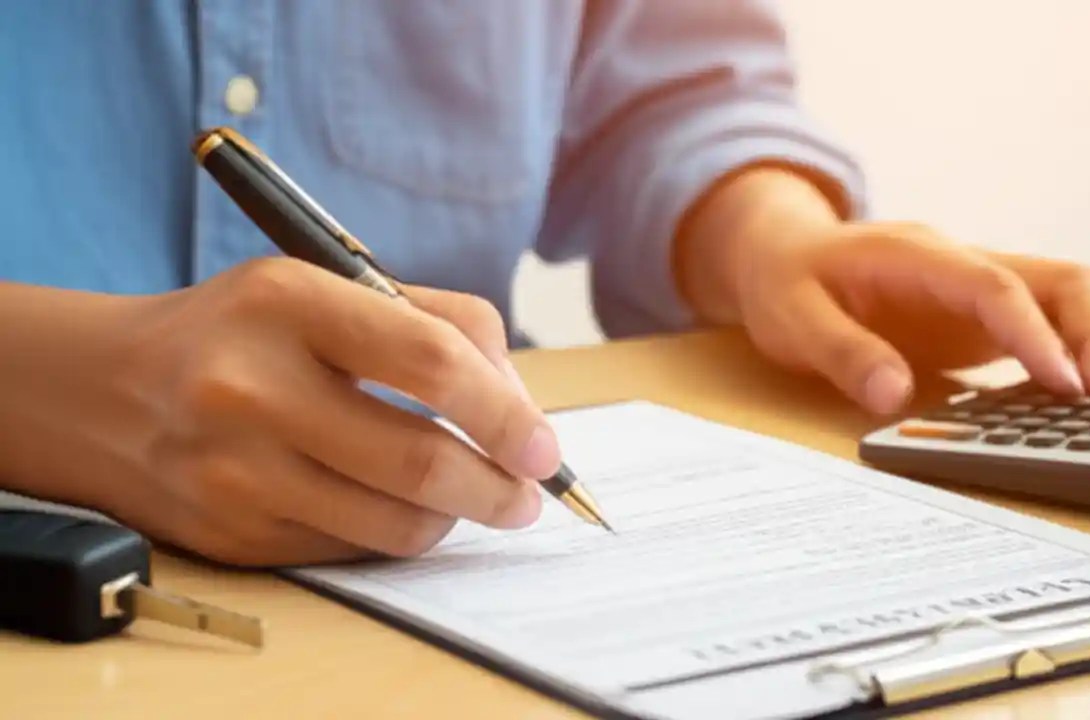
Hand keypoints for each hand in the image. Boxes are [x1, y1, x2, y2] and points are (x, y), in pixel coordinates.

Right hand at [0, 259, 558, 565]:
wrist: (104, 389)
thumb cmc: (245, 331)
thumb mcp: (326, 287)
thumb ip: (436, 324)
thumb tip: (519, 408)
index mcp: (287, 303)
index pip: (432, 361)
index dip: (506, 412)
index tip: (544, 446)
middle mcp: (251, 388)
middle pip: (421, 462)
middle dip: (499, 487)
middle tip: (528, 492)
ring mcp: (234, 471)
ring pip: (396, 524)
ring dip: (456, 518)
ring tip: (471, 498)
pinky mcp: (229, 534)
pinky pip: (352, 550)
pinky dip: (396, 534)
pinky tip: (397, 508)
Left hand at [675, 168, 1089, 414]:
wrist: (782, 253)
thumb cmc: (786, 280)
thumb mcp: (791, 318)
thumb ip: (841, 352)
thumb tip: (893, 395)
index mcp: (917, 255)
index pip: (994, 286)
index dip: (1035, 334)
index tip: (1068, 383)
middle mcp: (962, 266)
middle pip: (1060, 282)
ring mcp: (978, 292)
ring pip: (1066, 302)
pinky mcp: (981, 321)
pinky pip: (1049, 332)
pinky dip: (1079, 362)